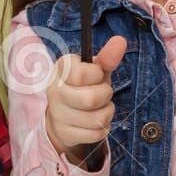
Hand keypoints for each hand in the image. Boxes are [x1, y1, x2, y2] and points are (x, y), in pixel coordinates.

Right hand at [45, 36, 127, 167]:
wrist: (64, 115)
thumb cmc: (83, 86)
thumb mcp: (95, 70)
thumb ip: (107, 57)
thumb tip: (121, 40)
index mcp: (61, 70)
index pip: (81, 74)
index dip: (96, 75)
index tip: (96, 75)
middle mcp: (54, 91)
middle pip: (90, 99)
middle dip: (105, 96)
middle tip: (102, 93)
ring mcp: (58, 115)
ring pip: (97, 119)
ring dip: (107, 113)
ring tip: (100, 107)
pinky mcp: (65, 134)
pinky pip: (96, 134)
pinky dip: (103, 129)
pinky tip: (94, 122)